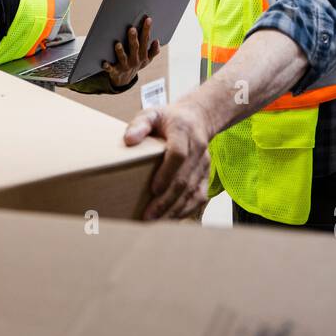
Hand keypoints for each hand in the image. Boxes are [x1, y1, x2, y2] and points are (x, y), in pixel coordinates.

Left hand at [101, 17, 160, 87]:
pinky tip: (104, 63)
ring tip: (117, 44)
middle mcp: (134, 60)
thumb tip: (157, 41)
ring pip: (122, 58)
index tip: (148, 19)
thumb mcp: (147, 60)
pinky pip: (110, 69)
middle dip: (133, 38)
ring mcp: (125, 66)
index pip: (145, 40)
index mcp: (143, 55)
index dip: (147, 30)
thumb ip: (153, 51)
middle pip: (134, 48)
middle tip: (132, 28)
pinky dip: (107, 67)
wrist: (125, 80)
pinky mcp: (115, 71)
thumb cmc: (136, 63)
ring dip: (120, 52)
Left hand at [123, 100, 212, 219]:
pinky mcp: (206, 175)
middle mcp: (197, 148)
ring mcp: (204, 164)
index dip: (167, 173)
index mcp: (183, 131)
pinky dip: (186, 210)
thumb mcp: (152, 113)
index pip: (178, 154)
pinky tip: (170, 219)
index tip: (153, 189)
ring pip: (193, 191)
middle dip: (166, 200)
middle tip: (148, 216)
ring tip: (155, 222)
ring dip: (175, 209)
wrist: (197, 118)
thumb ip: (139, 124)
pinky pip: (199, 196)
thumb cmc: (169, 119)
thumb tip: (129, 139)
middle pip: (184, 178)